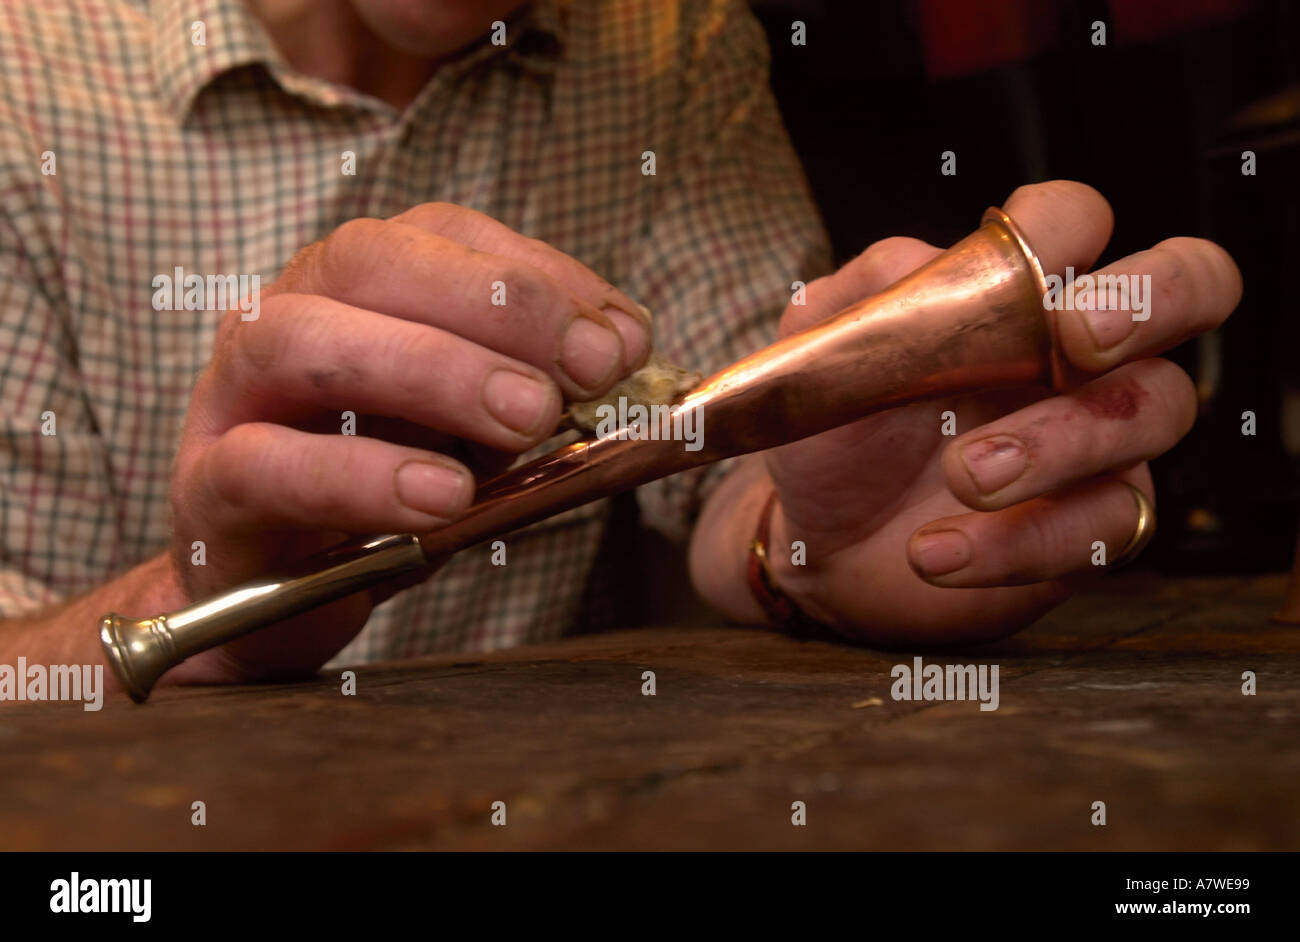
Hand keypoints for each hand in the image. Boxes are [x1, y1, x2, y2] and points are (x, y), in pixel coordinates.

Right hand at [166, 203, 649, 681]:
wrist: (275, 595)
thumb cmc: (383, 492)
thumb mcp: (474, 431)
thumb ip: (531, 384)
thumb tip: (623, 350)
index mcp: (354, 287)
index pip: (443, 234)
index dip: (539, 274)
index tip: (622, 336)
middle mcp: (286, 314)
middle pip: (370, 260)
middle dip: (494, 305)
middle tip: (585, 370)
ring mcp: (233, 396)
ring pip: (305, 340)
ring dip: (431, 369)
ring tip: (527, 419)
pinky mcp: (209, 488)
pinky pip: (267, 463)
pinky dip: (362, 474)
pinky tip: (441, 497)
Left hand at [765, 181, 1241, 644]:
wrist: (819, 543)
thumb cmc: (837, 436)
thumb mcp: (822, 356)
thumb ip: (868, 293)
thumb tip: (930, 256)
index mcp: (1013, 292)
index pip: (1075, 220)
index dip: (1065, 228)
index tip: (1023, 271)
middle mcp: (1077, 356)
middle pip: (1190, 287)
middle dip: (1149, 301)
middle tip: (1071, 340)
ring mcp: (1097, 439)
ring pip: (1153, 411)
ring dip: (1059, 441)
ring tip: (963, 474)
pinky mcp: (1091, 525)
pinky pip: (1102, 526)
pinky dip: (1018, 540)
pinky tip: (937, 550)